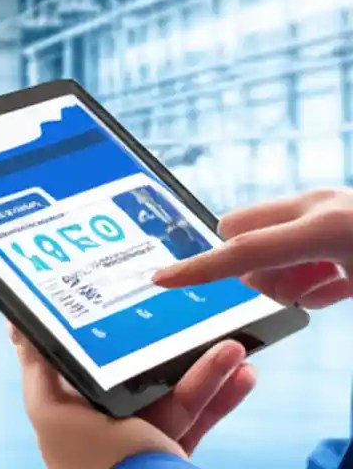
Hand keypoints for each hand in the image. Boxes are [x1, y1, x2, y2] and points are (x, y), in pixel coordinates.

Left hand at [12, 326, 254, 468]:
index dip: (92, 324)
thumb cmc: (91, 460)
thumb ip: (39, 367)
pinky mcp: (170, 451)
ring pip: (177, 390)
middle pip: (139, 367)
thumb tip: (16, 325)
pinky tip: (245, 374)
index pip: (79, 355)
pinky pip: (199, 416)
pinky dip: (221, 397)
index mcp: (71, 404)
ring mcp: (141, 435)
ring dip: (207, 367)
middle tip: (195, 315)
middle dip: (170, 342)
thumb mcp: (51, 409)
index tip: (115, 291)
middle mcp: (104, 416)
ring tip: (235, 344)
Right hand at [153, 188, 352, 308]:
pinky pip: (291, 238)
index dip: (199, 267)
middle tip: (305, 285)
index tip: (162, 279)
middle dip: (250, 269)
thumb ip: (320, 291)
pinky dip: (309, 268)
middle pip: (235, 232)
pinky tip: (342, 275)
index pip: (246, 250)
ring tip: (336, 279)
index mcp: (326, 226)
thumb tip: (291, 295)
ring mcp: (323, 201)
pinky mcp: (330, 206)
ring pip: (261, 240)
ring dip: (287, 272)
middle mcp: (317, 206)